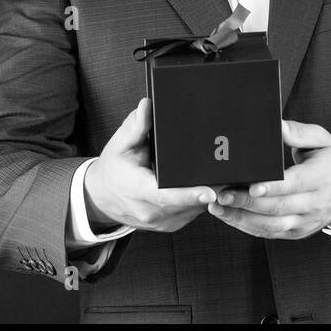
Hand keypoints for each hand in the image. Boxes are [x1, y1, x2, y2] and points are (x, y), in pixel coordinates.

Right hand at [83, 97, 216, 232]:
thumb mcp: (121, 144)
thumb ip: (135, 126)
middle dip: (209, 188)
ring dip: (208, 194)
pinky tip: (207, 184)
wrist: (103, 196)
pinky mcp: (170, 225)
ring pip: (194, 209)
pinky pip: (192, 213)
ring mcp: (161, 222)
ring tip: (221, 174)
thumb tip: (147, 105)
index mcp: (136, 190)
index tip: (209, 192)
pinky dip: (200, 200)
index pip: (165, 196)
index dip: (189, 194)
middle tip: (228, 171)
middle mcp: (150, 211)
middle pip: (186, 202)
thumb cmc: (114, 167)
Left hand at [208, 119, 330, 238]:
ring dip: (243, 217)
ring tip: (218, 206)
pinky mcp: (298, 232)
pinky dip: (248, 226)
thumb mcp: (323, 139)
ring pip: (272, 225)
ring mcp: (307, 220)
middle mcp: (316, 203)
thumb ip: (299, 132)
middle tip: (222, 193)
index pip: (295, 184)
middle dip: (247, 202)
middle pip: (279, 207)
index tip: (251, 185)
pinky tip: (229, 216)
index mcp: (322, 177)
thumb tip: (277, 126)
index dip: (272, 187)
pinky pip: (271, 233)